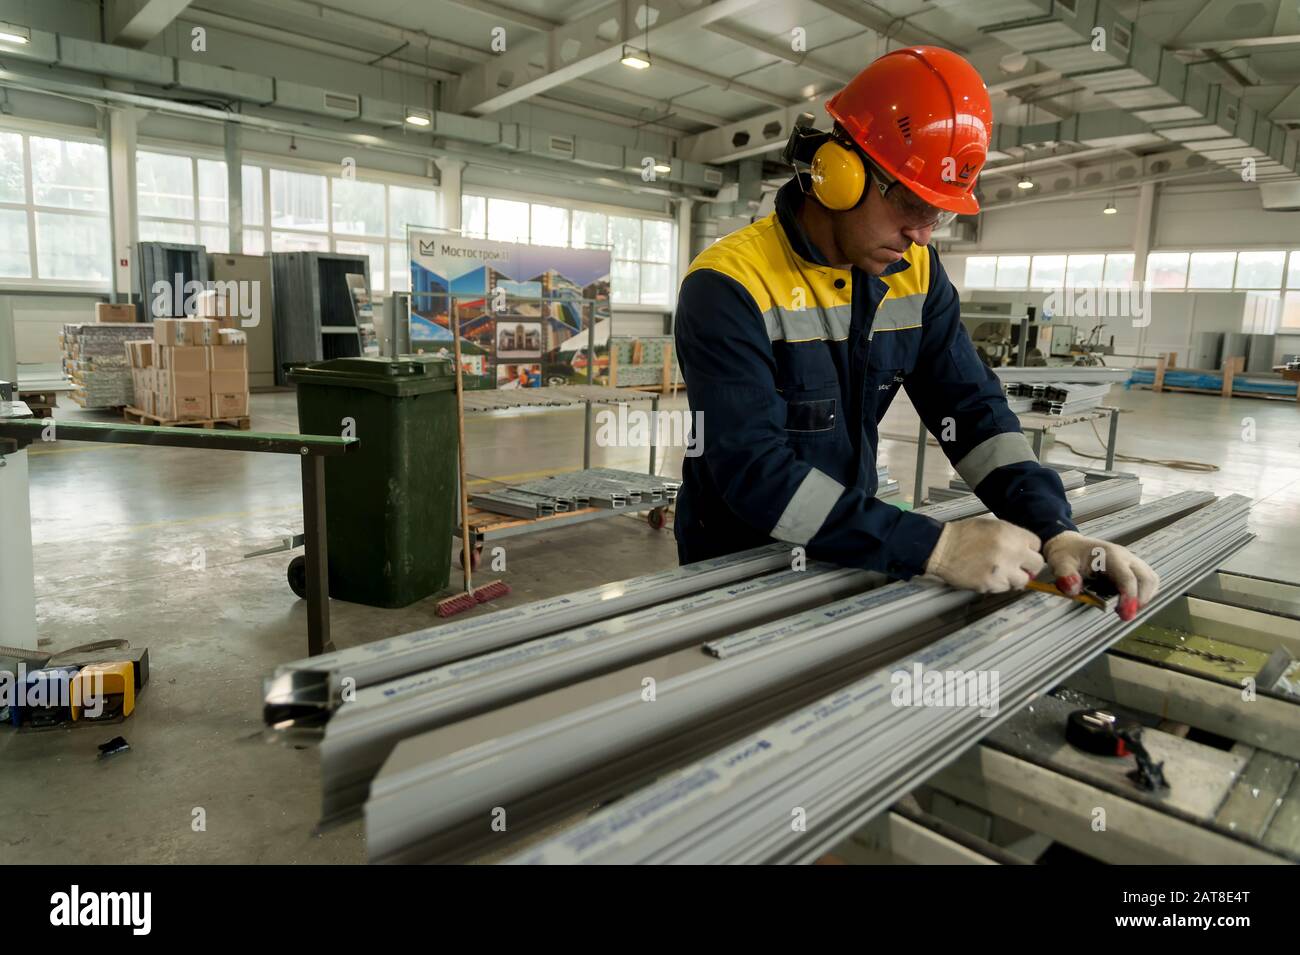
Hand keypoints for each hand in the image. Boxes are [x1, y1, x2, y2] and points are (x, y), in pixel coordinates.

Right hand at [924, 517, 1044, 593]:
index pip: (1037, 545)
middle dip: (1029, 565)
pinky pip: (1005, 588)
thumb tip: (1025, 549)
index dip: (1029, 549)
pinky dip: (1000, 584)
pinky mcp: (991, 585)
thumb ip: (1012, 536)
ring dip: (1015, 577)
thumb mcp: (992, 525)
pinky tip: (989, 576)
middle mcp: (1011, 552)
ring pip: (1023, 580)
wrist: (942, 549)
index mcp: (1011, 534)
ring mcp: (1003, 571)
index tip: (1023, 553)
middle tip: (1019, 566)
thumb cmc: (964, 534)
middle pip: (1037, 564)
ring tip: (1002, 573)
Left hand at [1043, 531, 1158, 620]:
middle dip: (1140, 599)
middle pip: (1146, 578)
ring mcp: (1131, 562)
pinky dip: (1143, 594)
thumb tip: (1073, 589)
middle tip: (1125, 615)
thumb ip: (1065, 575)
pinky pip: (1147, 581)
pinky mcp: (1132, 568)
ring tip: (1126, 609)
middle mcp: (1125, 557)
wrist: (1070, 545)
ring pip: (1150, 580)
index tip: (1125, 614)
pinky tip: (1128, 602)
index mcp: (1110, 555)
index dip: (1129, 597)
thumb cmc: (1067, 553)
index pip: (1127, 577)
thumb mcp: (1060, 562)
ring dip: (1144, 597)